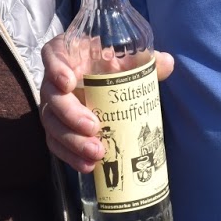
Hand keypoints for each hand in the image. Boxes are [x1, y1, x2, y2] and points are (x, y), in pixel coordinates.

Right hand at [40, 36, 173, 170]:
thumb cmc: (114, 66)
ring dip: (72, 141)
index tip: (69, 82)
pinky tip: (89, 166)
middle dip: (70, 114)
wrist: (107, 84)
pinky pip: (57, 144)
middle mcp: (55, 80)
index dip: (55, 67)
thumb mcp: (129, 61)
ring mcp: (54, 106)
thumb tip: (167, 63)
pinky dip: (70, 156)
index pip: (53, 54)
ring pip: (52, 124)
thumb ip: (146, 61)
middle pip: (52, 96)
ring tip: (96, 152)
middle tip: (93, 127)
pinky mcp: (57, 129)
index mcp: (69, 55)